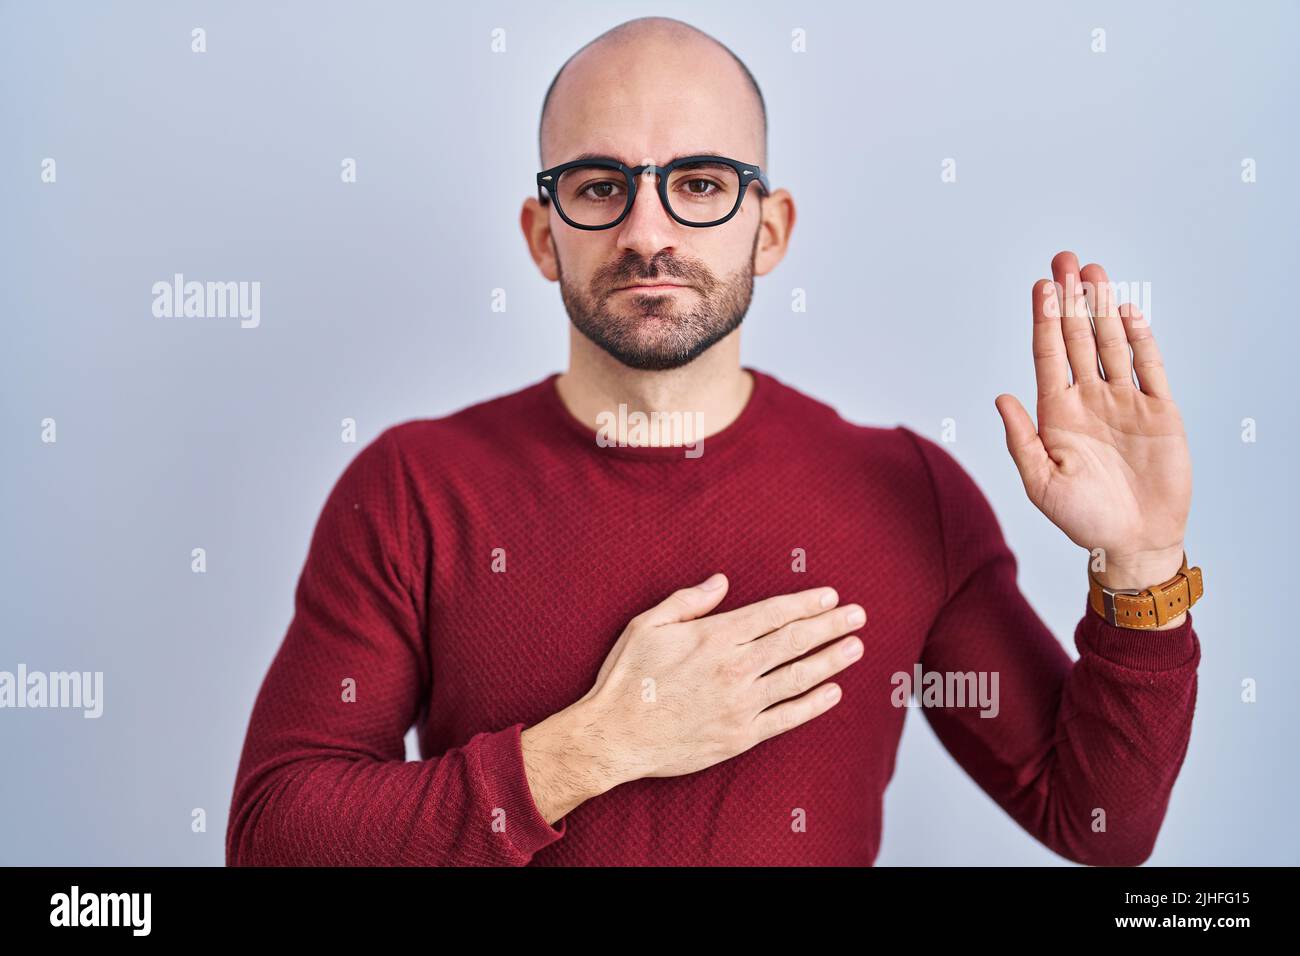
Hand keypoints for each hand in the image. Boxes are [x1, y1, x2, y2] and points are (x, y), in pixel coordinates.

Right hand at [570, 574, 865, 784]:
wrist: (614, 736)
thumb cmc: (628, 678)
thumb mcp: (647, 625)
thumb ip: (687, 602)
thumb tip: (721, 581)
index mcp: (714, 638)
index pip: (772, 615)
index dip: (805, 604)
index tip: (831, 597)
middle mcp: (734, 668)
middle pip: (793, 641)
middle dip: (829, 626)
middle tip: (858, 616)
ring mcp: (740, 704)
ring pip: (797, 677)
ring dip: (830, 660)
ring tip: (855, 647)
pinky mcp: (740, 736)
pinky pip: (786, 718)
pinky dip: (812, 704)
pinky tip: (832, 692)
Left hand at [994, 251, 1191, 589]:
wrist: (1134, 542)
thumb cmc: (1083, 518)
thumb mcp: (1041, 482)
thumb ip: (1022, 439)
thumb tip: (1000, 397)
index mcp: (1057, 413)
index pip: (1047, 355)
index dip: (1043, 320)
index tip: (1040, 286)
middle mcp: (1089, 400)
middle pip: (1077, 338)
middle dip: (1070, 300)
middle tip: (1065, 260)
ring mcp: (1125, 402)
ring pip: (1111, 344)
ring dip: (1102, 309)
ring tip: (1093, 273)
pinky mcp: (1160, 411)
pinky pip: (1149, 367)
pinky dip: (1140, 339)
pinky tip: (1128, 312)